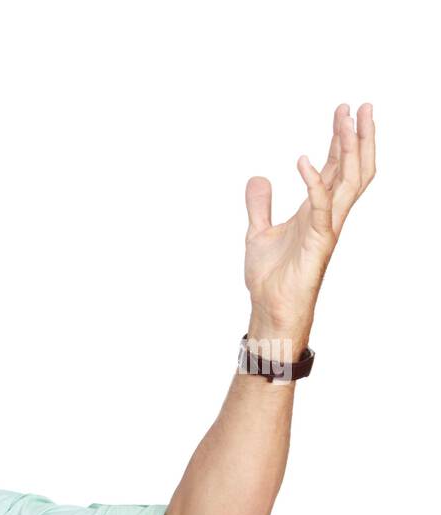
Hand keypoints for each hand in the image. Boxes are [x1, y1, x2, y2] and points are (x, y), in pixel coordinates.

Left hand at [243, 103, 375, 343]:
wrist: (269, 307)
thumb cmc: (270, 276)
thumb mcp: (257, 232)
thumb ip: (260, 205)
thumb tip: (257, 177)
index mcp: (317, 210)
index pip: (338, 167)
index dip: (342, 140)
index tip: (343, 112)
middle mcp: (328, 215)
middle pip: (354, 168)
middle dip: (358, 136)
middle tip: (360, 105)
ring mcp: (326, 227)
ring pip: (349, 181)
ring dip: (348, 149)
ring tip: (346, 120)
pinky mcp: (317, 241)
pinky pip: (319, 206)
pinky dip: (313, 182)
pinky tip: (302, 161)